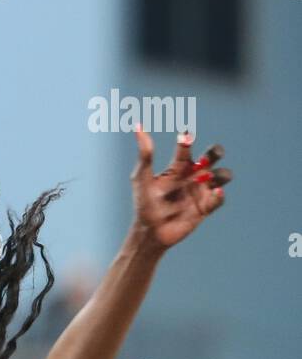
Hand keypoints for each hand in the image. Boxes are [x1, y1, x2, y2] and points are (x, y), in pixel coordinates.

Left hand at [131, 129, 231, 252]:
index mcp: (179, 166)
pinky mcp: (205, 208)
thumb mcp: (142, 177)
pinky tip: (215, 193)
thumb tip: (137, 126)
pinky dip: (219, 195)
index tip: (184, 137)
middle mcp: (192, 175)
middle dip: (215, 152)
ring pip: (222, 175)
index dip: (187, 140)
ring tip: (204, 181)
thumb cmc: (143, 204)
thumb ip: (145, 154)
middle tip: (204, 160)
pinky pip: (219, 199)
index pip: (187, 147)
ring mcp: (200, 191)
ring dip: (218, 175)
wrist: (149, 232)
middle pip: (214, 155)